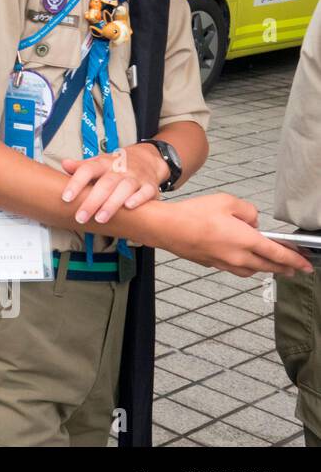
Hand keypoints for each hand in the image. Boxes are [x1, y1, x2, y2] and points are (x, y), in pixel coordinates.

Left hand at [61, 143, 167, 223]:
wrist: (146, 159)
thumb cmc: (116, 165)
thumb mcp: (98, 163)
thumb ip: (81, 167)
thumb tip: (65, 164)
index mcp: (103, 163)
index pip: (87, 170)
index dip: (76, 183)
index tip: (66, 198)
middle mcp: (120, 169)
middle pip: (105, 184)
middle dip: (92, 202)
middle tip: (80, 217)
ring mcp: (135, 177)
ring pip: (124, 189)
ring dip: (112, 204)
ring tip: (100, 218)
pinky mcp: (150, 186)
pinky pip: (146, 192)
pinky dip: (138, 199)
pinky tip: (129, 207)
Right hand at [162, 194, 312, 277]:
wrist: (166, 228)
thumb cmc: (193, 214)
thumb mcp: (227, 201)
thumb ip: (248, 210)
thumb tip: (252, 221)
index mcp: (246, 240)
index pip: (278, 254)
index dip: (295, 259)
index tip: (306, 264)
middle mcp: (237, 256)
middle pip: (268, 267)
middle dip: (285, 268)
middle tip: (295, 269)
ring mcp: (224, 263)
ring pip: (252, 270)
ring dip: (264, 268)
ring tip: (270, 265)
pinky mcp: (211, 264)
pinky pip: (235, 269)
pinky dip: (246, 266)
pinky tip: (243, 260)